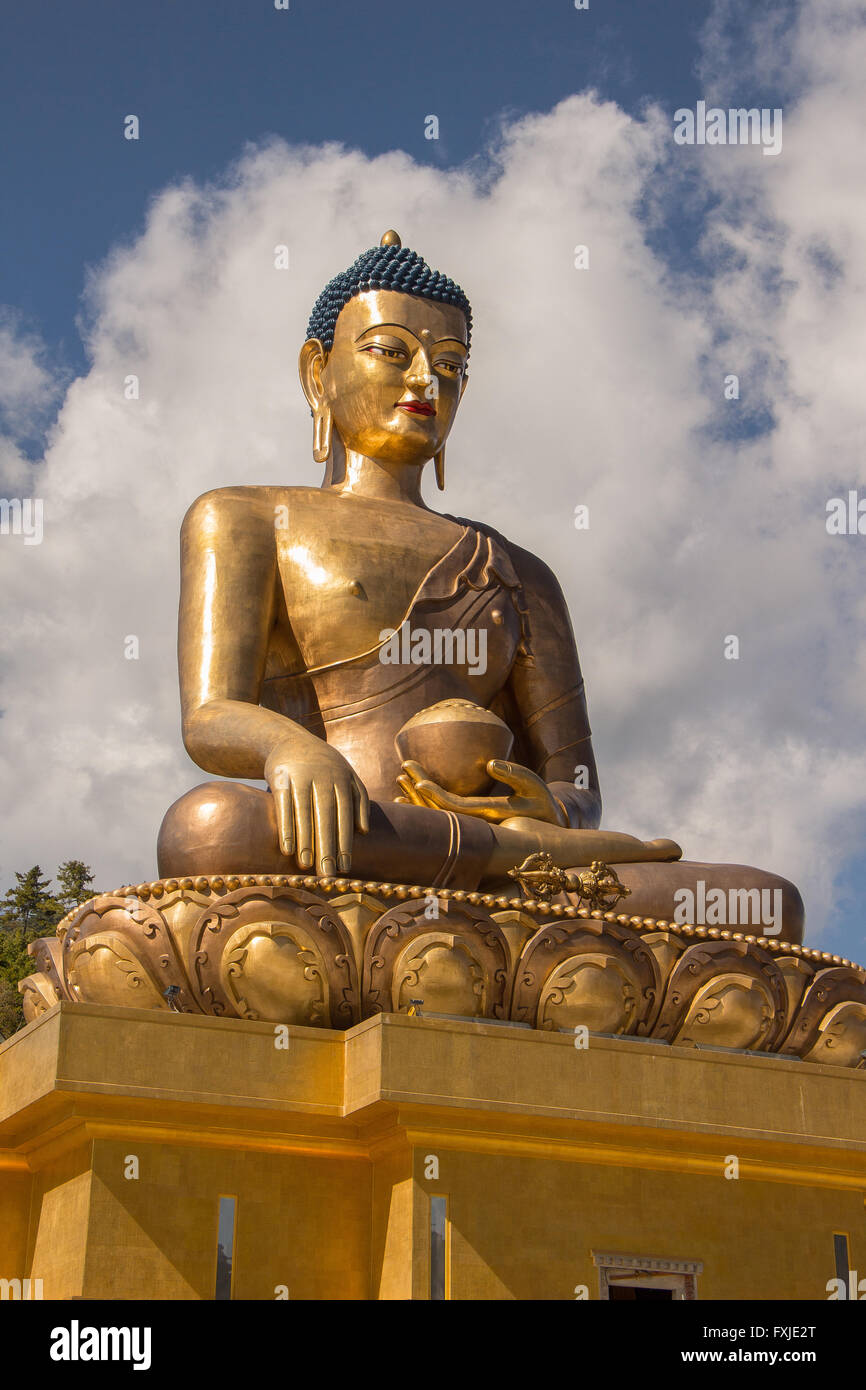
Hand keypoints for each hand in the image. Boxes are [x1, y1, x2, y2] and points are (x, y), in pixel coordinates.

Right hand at [264, 732, 368, 875]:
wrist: (287, 739)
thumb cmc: (323, 764)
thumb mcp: (346, 775)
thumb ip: (359, 800)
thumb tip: (364, 832)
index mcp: (342, 780)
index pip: (345, 816)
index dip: (345, 842)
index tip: (345, 867)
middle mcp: (323, 777)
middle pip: (326, 817)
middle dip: (327, 847)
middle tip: (327, 875)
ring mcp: (301, 776)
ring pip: (304, 813)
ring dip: (305, 841)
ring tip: (306, 866)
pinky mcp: (280, 777)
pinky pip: (283, 806)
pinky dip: (286, 827)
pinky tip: (288, 849)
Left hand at [396, 758, 567, 826]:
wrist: (547, 830)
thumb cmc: (542, 803)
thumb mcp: (534, 785)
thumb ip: (515, 774)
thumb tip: (491, 764)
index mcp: (488, 815)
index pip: (455, 807)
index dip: (435, 795)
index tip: (418, 781)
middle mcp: (474, 824)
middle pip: (439, 810)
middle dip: (419, 790)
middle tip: (404, 768)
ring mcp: (470, 825)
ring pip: (437, 815)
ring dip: (417, 798)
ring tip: (401, 779)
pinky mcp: (469, 822)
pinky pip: (441, 816)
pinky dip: (424, 806)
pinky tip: (409, 796)